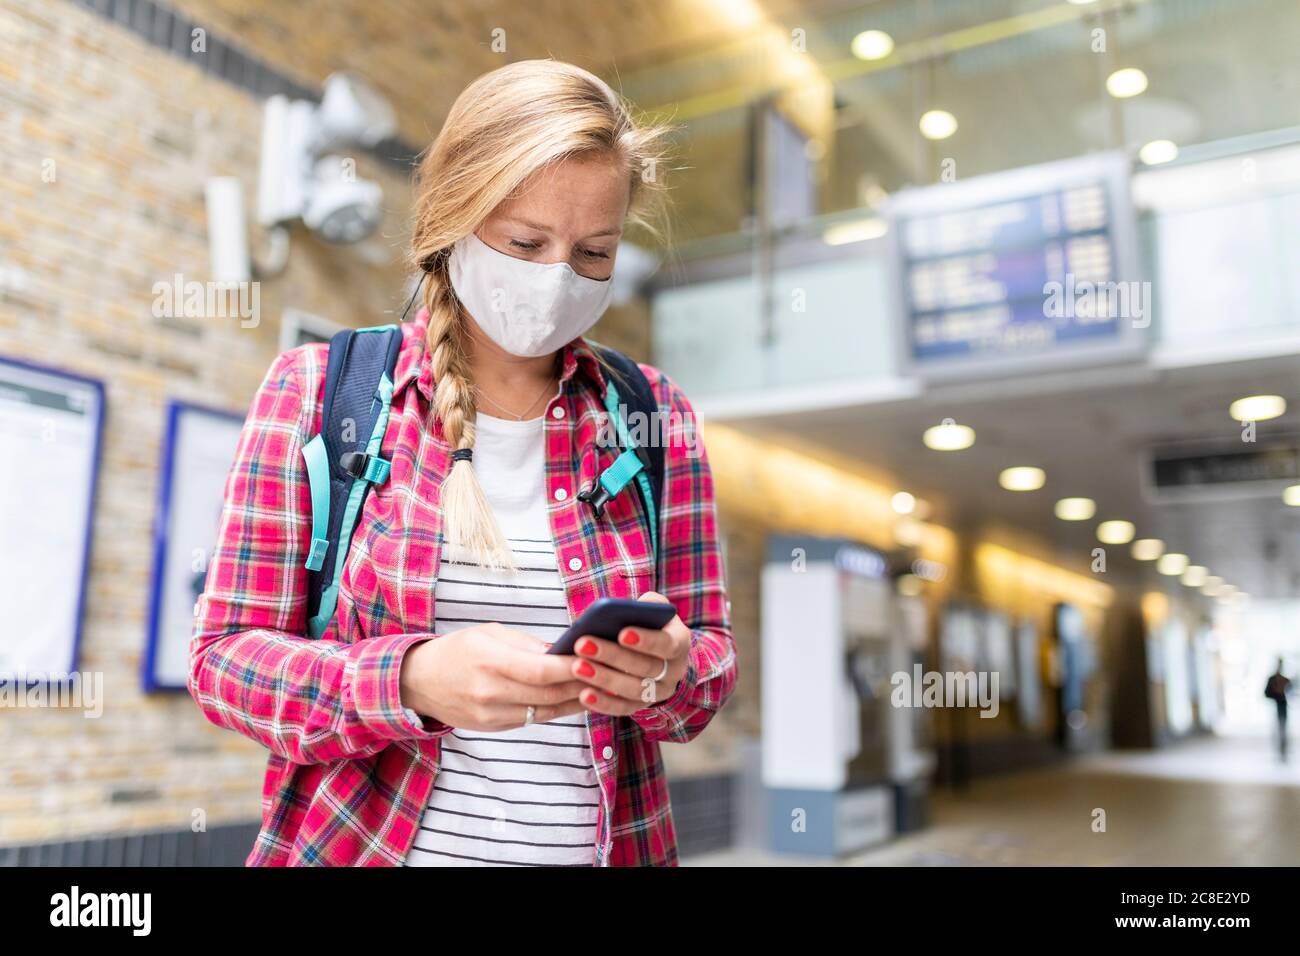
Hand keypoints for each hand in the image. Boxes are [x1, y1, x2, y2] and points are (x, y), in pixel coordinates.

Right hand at [399, 623, 588, 730]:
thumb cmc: (457, 650)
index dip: (574, 667)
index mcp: (490, 662)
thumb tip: (563, 652)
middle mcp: (491, 693)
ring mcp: (492, 715)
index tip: (597, 657)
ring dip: (576, 700)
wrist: (419, 682)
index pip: (543, 670)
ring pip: (546, 710)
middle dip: (584, 684)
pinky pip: (533, 718)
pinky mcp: (494, 728)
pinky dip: (556, 708)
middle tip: (610, 673)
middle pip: (550, 693)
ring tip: (601, 687)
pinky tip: (574, 698)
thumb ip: (527, 644)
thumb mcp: (489, 633)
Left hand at [568, 592, 691, 715]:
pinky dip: (604, 703)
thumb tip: (615, 611)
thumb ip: (641, 605)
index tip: (622, 633)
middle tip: (582, 644)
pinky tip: (584, 694)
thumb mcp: (650, 607)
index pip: (667, 644)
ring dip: (604, 679)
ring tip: (577, 667)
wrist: (655, 650)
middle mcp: (675, 670)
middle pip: (646, 667)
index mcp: (679, 641)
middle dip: (613, 656)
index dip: (646, 640)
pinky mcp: (642, 705)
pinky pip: (624, 708)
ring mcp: (660, 691)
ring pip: (634, 690)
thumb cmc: (646, 622)